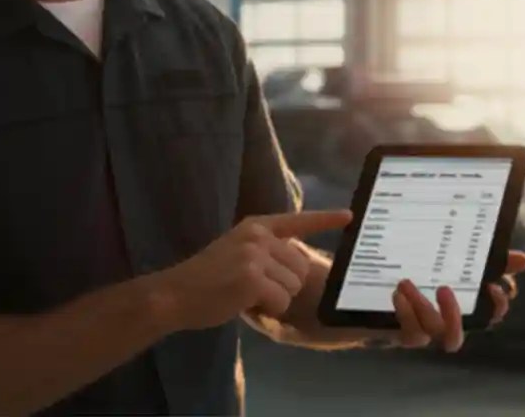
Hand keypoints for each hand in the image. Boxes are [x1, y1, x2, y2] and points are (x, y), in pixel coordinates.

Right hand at [156, 210, 351, 330]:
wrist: (175, 294)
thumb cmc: (206, 280)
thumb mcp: (237, 252)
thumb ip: (264, 252)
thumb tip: (297, 266)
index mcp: (256, 226)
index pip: (298, 220)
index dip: (325, 219)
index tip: (349, 216)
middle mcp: (258, 236)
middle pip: (300, 266)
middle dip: (284, 285)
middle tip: (252, 289)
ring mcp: (256, 255)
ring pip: (293, 286)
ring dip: (275, 298)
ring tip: (244, 294)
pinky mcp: (254, 278)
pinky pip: (281, 301)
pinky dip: (267, 309)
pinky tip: (243, 303)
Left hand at [391, 250, 524, 352]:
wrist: (385, 293)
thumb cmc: (431, 276)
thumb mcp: (458, 262)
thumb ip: (491, 261)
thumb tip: (524, 260)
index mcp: (466, 308)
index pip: (492, 315)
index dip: (497, 305)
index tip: (493, 285)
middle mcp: (445, 325)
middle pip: (455, 337)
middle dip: (452, 315)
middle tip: (445, 288)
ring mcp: (424, 332)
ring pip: (429, 333)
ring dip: (419, 307)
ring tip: (406, 283)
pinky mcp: (403, 333)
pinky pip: (408, 333)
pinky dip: (404, 313)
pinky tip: (398, 293)